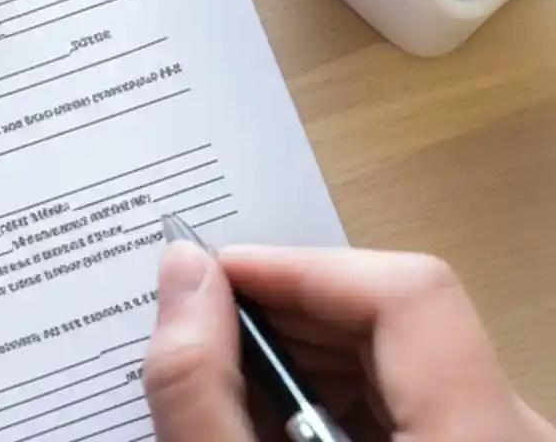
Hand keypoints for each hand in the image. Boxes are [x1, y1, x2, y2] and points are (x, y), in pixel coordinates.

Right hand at [143, 243, 555, 439]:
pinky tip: (280, 417)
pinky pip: (412, 388)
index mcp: (473, 440)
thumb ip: (201, 390)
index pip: (408, 293)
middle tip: (207, 332)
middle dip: (290, 310)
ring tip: (235, 382)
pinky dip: (337, 388)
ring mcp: (499, 441)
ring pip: (406, 350)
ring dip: (308, 350)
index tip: (217, 274)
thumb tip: (182, 275)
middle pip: (404, 314)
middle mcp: (511, 433)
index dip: (301, 268)